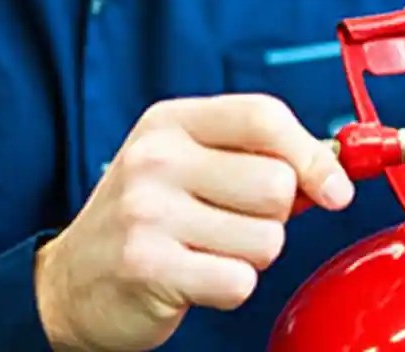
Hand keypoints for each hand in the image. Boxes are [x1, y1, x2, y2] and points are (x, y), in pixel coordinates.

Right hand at [33, 94, 352, 351]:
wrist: (70, 283)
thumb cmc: (142, 220)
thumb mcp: (186, 167)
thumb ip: (253, 160)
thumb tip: (333, 173)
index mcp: (169, 123)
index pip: (263, 116)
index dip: (313, 153)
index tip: (334, 188)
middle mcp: (155, 158)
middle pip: (276, 184)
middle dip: (273, 217)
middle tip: (232, 225)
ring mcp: (147, 211)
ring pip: (267, 239)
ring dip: (250, 257)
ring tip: (206, 251)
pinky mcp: (148, 265)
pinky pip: (239, 281)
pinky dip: (229, 288)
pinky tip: (194, 277)